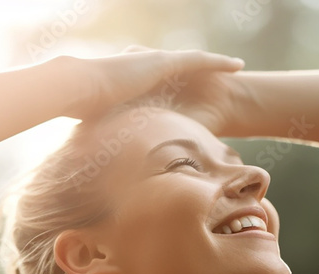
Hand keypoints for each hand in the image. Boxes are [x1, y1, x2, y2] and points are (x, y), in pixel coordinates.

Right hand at [65, 46, 245, 131]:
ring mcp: (154, 62)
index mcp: (137, 82)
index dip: (180, 90)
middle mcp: (147, 68)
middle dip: (204, 74)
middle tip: (223, 82)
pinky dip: (217, 62)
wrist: (80, 90)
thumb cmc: (86, 115)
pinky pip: (198, 61)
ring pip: (195, 62)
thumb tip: (116, 167)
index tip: (193, 98)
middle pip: (183, 71)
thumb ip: (119, 140)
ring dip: (216, 65)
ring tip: (237, 68)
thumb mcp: (109, 129)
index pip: (165, 85)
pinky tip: (237, 66)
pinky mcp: (161, 62)